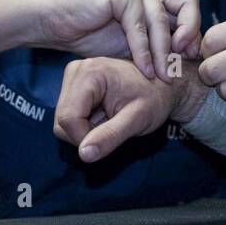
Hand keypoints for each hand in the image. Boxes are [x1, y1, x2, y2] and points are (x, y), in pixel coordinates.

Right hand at [35, 0, 200, 80]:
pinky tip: (145, 71)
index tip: (192, 59)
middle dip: (190, 34)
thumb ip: (156, 42)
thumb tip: (190, 57)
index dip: (194, 31)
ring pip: (161, 21)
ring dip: (164, 53)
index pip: (187, 4)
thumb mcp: (130, 40)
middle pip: (187, 2)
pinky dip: (144, 52)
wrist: (48, 21)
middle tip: (185, 61)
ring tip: (164, 77)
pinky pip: (140, 27)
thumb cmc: (87, 31)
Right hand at [53, 57, 202, 162]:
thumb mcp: (138, 120)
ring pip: (63, 121)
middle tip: (115, 126)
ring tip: (112, 119)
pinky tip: (105, 115)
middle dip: (86, 133)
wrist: (164, 84)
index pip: (68, 118)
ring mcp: (73, 76)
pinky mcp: (74, 85)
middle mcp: (76, 69)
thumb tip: (84, 155)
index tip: (112, 138)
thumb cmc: (156, 99)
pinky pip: (68, 116)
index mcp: (91, 72)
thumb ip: (110, 136)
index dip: (85, 138)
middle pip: (62, 121)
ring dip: (86, 130)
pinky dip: (85, 123)